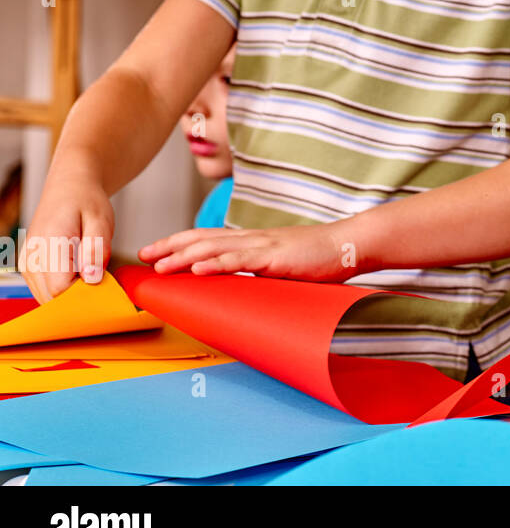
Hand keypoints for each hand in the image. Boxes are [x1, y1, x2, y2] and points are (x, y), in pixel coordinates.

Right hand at [22, 165, 113, 302]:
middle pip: (52, 298)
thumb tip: (91, 278)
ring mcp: (27, 264)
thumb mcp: (100, 221)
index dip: (84, 295)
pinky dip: (63, 289)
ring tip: (90, 273)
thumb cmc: (86, 201)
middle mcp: (32, 257)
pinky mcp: (30, 268)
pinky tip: (79, 274)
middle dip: (79, 298)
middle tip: (102, 282)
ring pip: (47, 298)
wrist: (68, 188)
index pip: (60, 288)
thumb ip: (96, 250)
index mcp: (48, 243)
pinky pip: (46, 290)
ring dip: (71, 294)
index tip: (105, 288)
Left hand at [139, 224, 354, 280]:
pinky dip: (216, 264)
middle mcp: (252, 239)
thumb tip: (242, 289)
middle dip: (169, 247)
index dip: (178, 243)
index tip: (153, 252)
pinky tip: (197, 269)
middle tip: (142, 256)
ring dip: (183, 257)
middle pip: (202, 239)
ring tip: (160, 266)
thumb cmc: (321, 259)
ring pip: (215, 248)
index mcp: (253, 241)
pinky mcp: (276, 257)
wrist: (350, 245)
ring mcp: (263, 246)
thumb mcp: (283, 265)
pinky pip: (241, 260)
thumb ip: (261, 273)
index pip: (207, 238)